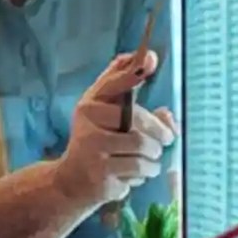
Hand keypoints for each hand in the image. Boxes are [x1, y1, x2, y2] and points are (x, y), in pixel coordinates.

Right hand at [55, 50, 177, 204]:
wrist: (71, 179)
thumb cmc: (96, 141)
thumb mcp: (105, 114)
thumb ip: (128, 93)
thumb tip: (157, 86)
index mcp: (89, 104)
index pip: (114, 84)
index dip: (133, 71)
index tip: (150, 58)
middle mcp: (87, 123)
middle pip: (138, 120)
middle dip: (160, 132)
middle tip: (166, 139)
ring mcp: (92, 150)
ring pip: (143, 147)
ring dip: (154, 155)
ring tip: (148, 158)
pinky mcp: (101, 175)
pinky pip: (140, 169)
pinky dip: (146, 171)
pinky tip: (137, 172)